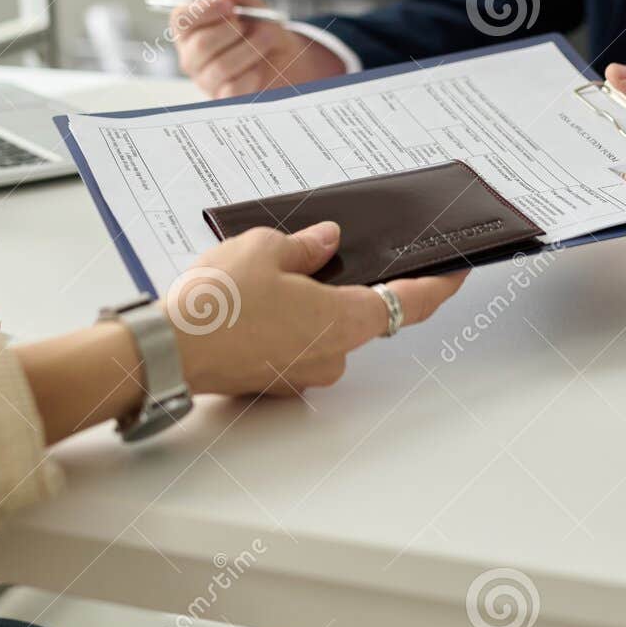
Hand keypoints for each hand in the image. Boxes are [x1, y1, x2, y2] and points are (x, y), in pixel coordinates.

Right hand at [165, 222, 465, 396]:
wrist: (167, 351)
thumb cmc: (218, 302)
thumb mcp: (265, 249)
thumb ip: (306, 246)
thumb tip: (326, 242)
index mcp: (344, 321)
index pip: (411, 303)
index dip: (439, 285)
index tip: (458, 270)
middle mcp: (333, 357)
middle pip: (360, 316)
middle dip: (344, 285)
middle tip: (318, 256)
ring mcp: (302, 376)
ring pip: (321, 331)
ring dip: (306, 305)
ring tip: (263, 277)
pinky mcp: (272, 384)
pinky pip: (291, 348)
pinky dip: (281, 326)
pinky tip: (249, 304)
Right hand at [171, 0, 345, 97]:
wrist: (285, 60)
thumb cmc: (259, 29)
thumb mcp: (251, 3)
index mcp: (190, 28)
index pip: (180, 19)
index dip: (203, 11)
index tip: (229, 5)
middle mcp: (191, 55)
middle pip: (200, 45)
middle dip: (233, 32)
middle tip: (253, 25)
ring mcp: (205, 79)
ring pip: (220, 67)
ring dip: (251, 50)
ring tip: (266, 41)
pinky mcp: (222, 99)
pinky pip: (232, 89)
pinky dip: (251, 75)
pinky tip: (259, 68)